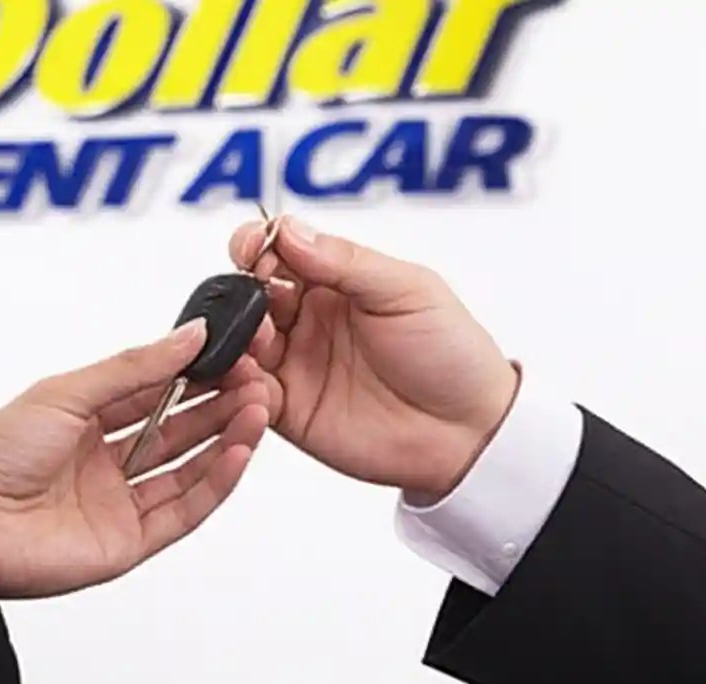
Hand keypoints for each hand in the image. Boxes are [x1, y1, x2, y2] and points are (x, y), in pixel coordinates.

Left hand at [0, 319, 269, 598]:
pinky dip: (217, 481)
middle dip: (221, 403)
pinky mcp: (131, 541)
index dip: (197, 374)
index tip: (234, 353)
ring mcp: (120, 502)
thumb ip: (134, 367)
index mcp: (87, 422)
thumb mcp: (67, 392)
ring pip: (190, 468)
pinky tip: (239, 451)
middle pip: (180, 430)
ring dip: (228, 438)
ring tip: (259, 407)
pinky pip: (185, 509)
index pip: (157, 393)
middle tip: (259, 378)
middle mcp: (107, 463)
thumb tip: (190, 335)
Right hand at [230, 217, 518, 498]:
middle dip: (241, 289)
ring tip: (256, 339)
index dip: (260, 244)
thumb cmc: (451, 355)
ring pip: (240, 341)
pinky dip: (238, 383)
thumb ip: (345, 262)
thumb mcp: (407, 291)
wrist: (470, 431)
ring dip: (235, 334)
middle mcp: (309, 319)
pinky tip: (253, 378)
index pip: (280, 250)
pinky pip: (246, 392)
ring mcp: (295, 363)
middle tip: (254, 295)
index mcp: (337, 280)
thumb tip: (290, 230)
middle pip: (250, 292)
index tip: (254, 247)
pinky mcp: (288, 409)